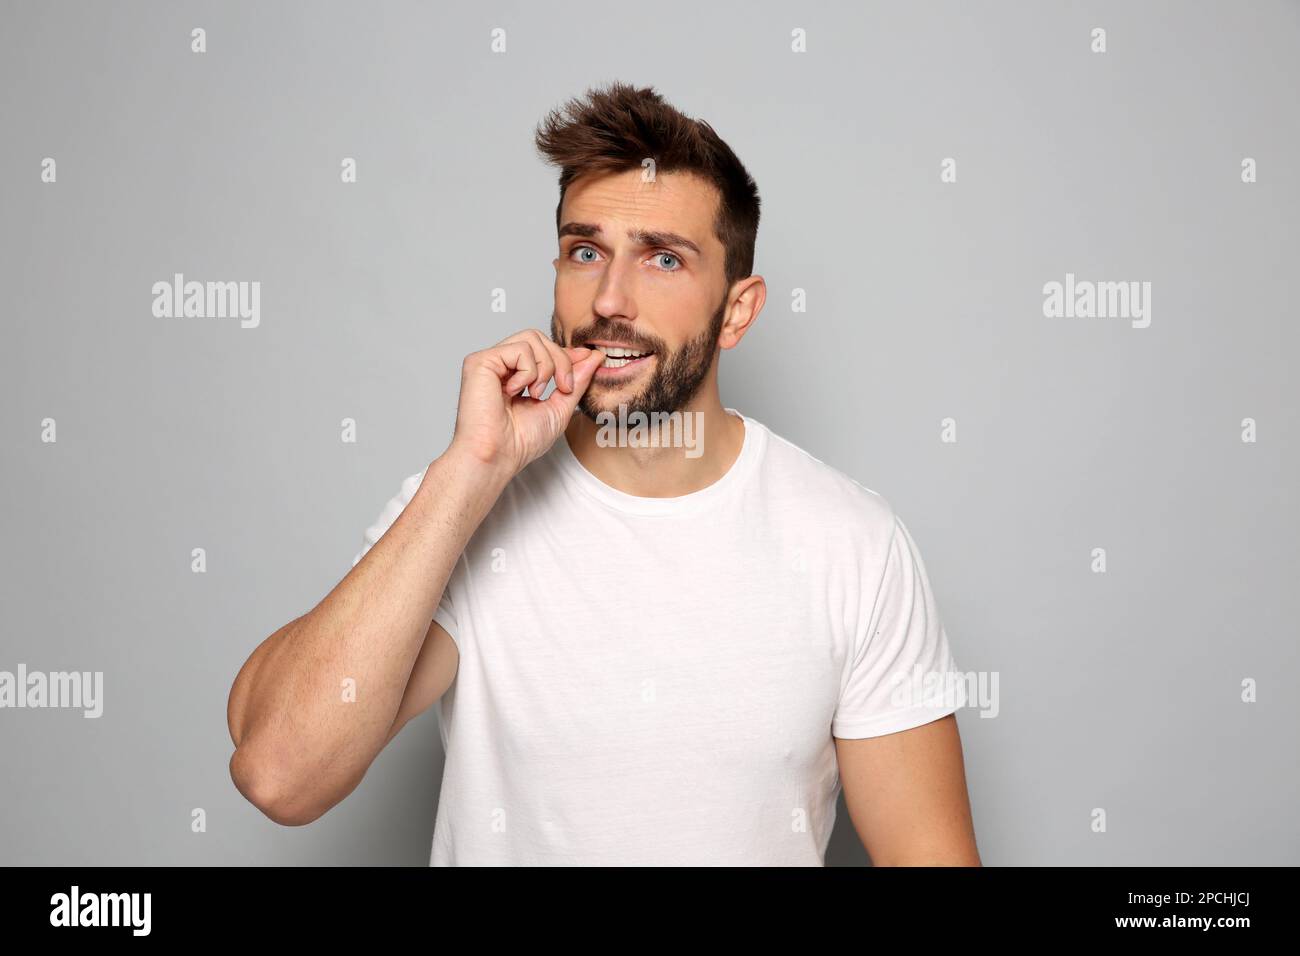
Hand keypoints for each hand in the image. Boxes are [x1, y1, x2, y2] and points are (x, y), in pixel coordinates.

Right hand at [448, 328, 604, 477]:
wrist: (498, 456)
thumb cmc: (520, 442)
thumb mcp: (560, 408)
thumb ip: (576, 381)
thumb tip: (594, 356)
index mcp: (515, 375)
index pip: (544, 348)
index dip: (567, 353)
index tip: (590, 360)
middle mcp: (500, 365)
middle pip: (539, 338)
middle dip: (561, 360)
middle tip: (564, 388)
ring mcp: (489, 361)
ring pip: (531, 338)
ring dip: (546, 367)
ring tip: (536, 394)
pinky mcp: (480, 361)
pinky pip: (520, 349)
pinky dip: (528, 372)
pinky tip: (516, 392)